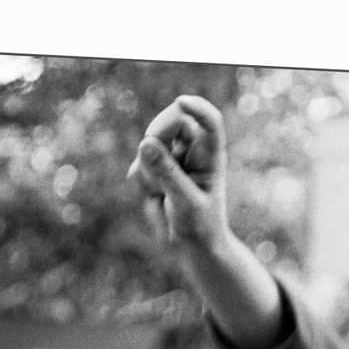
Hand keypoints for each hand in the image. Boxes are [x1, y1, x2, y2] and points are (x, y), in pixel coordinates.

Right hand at [127, 95, 231, 253]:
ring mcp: (171, 156)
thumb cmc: (199, 224)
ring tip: (163, 195)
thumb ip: (167, 173)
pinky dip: (143, 183)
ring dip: (150, 171)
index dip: (197, 108)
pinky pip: (138, 165)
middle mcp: (192, 150)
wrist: (191, 245)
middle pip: (173, 120)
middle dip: (158, 135)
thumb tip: (145, 142)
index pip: (209, 122)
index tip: (181, 102)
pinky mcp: (153, 167)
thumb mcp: (185, 202)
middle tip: (150, 153)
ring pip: (150, 144)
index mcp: (211, 155)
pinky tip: (156, 198)